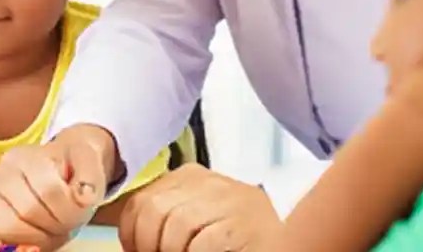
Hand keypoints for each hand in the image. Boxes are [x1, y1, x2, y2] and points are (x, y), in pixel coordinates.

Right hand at [0, 125, 113, 248]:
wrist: (59, 167)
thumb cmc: (71, 167)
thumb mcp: (89, 161)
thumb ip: (91, 175)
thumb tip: (85, 196)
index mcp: (22, 156)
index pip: (48, 190)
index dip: (70, 207)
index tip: (82, 205)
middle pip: (29, 211)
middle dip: (57, 222)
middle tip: (70, 218)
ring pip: (9, 228)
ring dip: (40, 234)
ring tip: (55, 224)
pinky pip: (4, 237)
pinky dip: (28, 240)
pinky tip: (42, 230)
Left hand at [119, 164, 281, 251]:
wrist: (291, 241)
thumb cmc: (239, 239)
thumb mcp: (197, 222)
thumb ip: (167, 221)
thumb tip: (134, 243)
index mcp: (191, 177)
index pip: (139, 201)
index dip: (131, 235)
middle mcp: (209, 181)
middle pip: (152, 210)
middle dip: (149, 245)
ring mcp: (229, 198)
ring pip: (173, 225)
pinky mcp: (242, 221)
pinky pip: (202, 242)